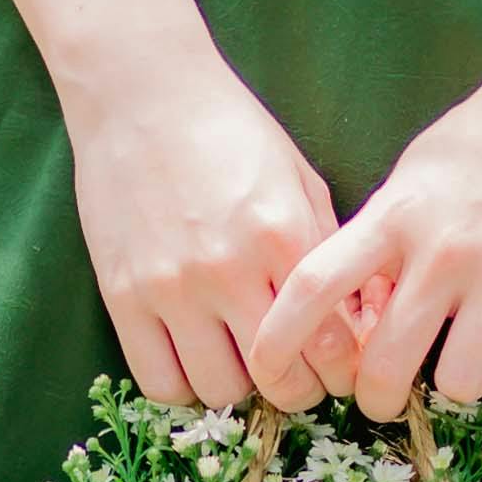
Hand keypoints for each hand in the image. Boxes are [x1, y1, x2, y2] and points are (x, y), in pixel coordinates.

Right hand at [65, 45, 336, 409]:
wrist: (143, 90)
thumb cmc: (231, 130)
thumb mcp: (299, 178)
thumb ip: (328, 250)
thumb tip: (359, 322)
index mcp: (283, 236)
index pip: (330, 347)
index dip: (342, 373)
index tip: (338, 370)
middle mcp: (229, 269)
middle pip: (278, 382)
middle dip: (296, 389)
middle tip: (293, 374)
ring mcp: (171, 286)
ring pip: (219, 391)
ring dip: (238, 389)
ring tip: (240, 362)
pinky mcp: (122, 295)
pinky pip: (158, 381)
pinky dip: (182, 386)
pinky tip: (193, 359)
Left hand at [246, 49, 481, 418]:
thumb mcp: (412, 177)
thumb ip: (380, 238)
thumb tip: (353, 309)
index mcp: (396, 216)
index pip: (315, 287)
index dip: (278, 339)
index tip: (265, 368)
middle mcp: (444, 250)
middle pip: (386, 365)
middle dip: (378, 398)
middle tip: (385, 394)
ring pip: (461, 384)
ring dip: (459, 385)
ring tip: (468, 356)